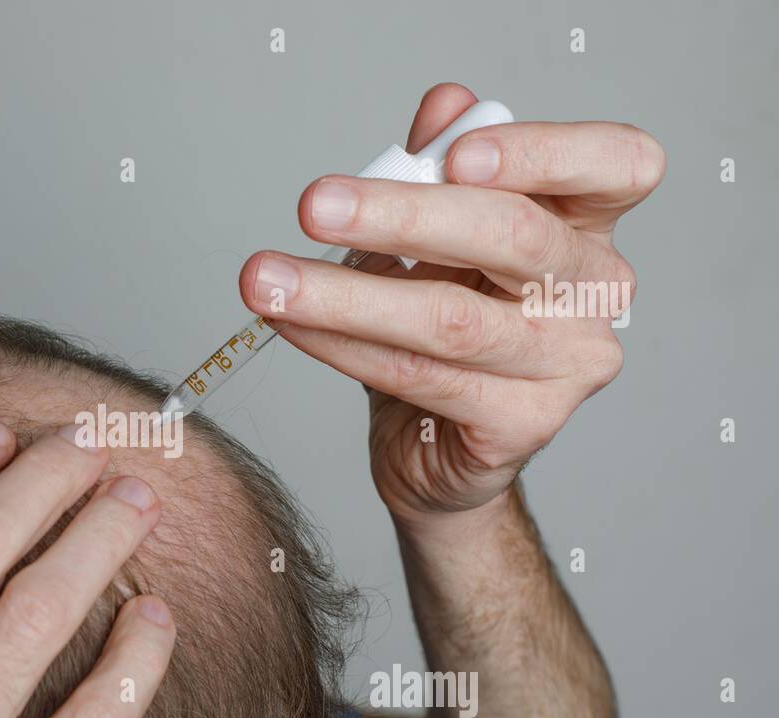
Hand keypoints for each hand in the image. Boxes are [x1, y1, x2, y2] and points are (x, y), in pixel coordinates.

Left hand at [239, 83, 664, 525]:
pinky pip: (417, 376)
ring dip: (344, 295)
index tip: (455, 154)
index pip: (617, 165)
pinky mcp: (521, 427)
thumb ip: (441, 169)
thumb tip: (445, 106)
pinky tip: (290, 323)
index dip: (545, 153)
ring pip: (450, 319)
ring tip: (266, 278)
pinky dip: (342, 346)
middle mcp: (593, 293)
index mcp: (587, 226)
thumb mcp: (437, 237)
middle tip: (315, 206)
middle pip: (515, 237)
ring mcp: (566, 367)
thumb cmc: (444, 321)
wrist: (435, 444)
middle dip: (402, 215)